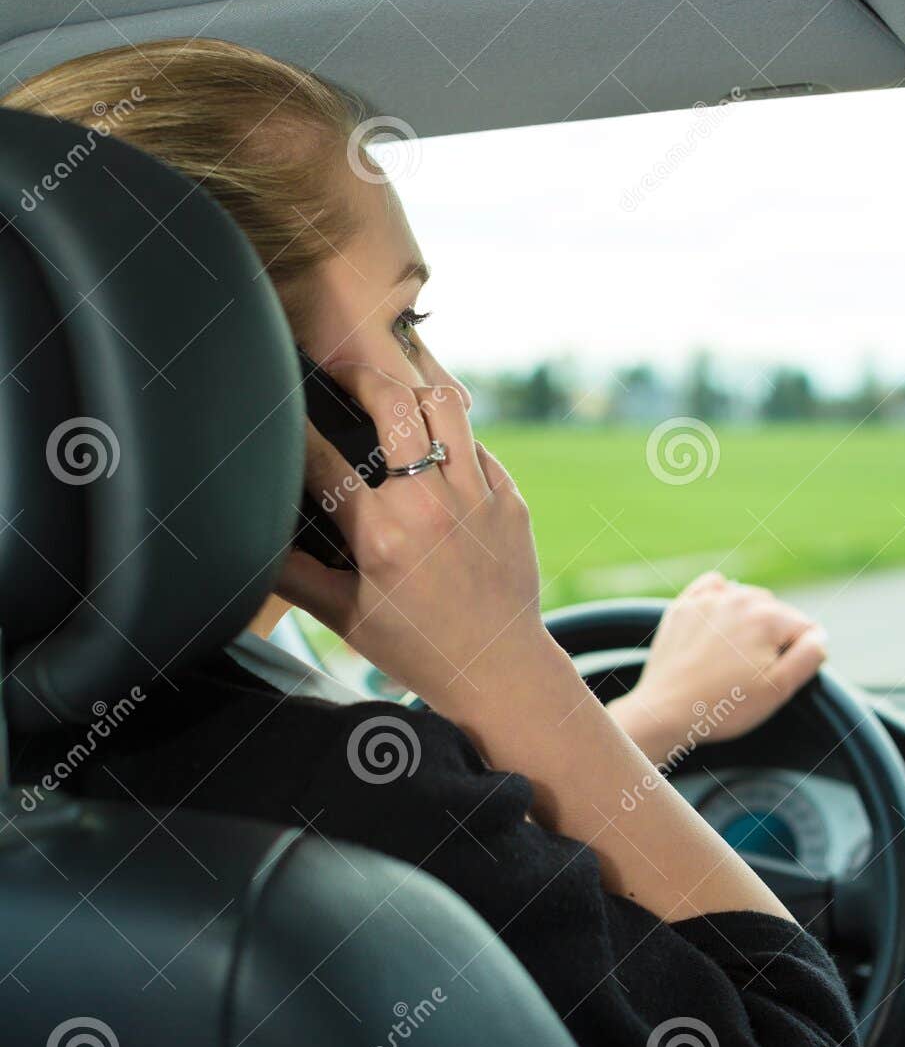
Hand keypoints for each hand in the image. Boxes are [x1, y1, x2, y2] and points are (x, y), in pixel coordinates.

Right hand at [275, 366, 549, 719]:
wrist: (498, 670)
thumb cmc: (418, 649)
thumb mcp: (344, 617)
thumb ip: (294, 576)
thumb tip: (252, 543)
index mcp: (381, 535)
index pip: (321, 457)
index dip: (292, 429)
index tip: (281, 414)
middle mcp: (430, 506)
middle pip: (392, 402)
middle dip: (359, 377)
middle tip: (343, 377)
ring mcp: (477, 498)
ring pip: (445, 406)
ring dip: (413, 394)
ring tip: (393, 400)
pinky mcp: (511, 500)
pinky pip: (479, 446)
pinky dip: (453, 440)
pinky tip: (436, 454)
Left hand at [608, 572, 826, 763]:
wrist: (666, 712)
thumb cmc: (724, 705)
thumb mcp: (779, 688)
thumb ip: (810, 656)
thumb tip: (819, 635)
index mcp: (767, 616)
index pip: (805, 629)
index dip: (796, 657)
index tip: (773, 678)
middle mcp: (739, 597)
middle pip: (777, 613)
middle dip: (773, 639)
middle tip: (751, 673)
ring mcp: (708, 600)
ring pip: (748, 600)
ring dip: (749, 622)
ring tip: (733, 657)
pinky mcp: (685, 606)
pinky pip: (714, 587)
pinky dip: (721, 600)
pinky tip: (718, 624)